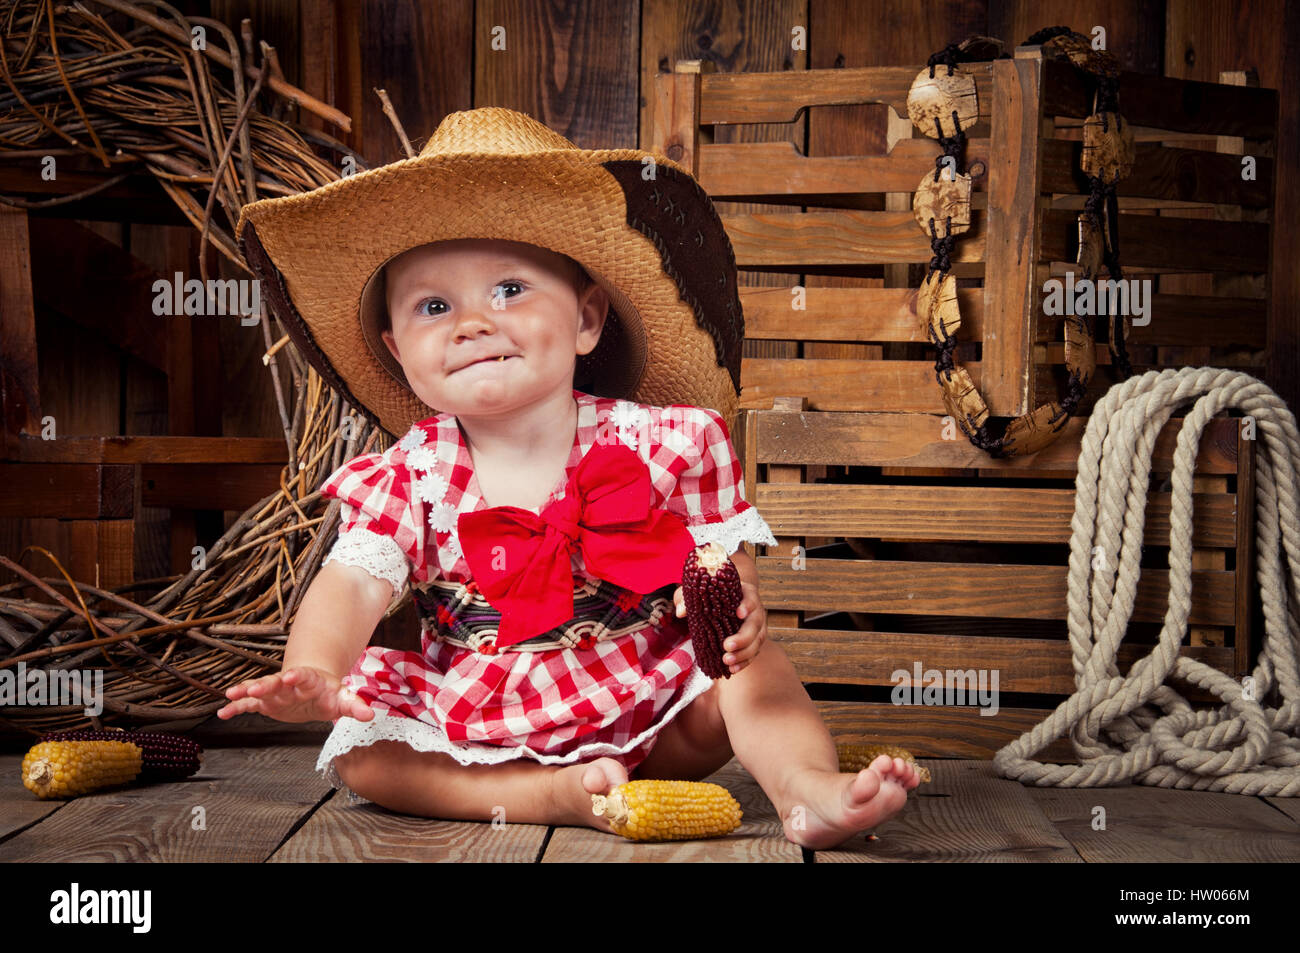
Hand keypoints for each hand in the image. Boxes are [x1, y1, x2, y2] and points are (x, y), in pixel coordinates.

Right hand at [216, 665, 373, 723]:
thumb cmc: (330, 694)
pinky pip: (248, 704)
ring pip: (259, 689)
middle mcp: (288, 684)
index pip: (303, 676)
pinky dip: (236, 707)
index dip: (297, 676)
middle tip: (255, 687)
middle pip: (276, 682)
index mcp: (309, 680)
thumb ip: (354, 705)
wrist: (315, 690)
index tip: (290, 676)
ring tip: (230, 693)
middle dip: (266, 684)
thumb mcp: (343, 699)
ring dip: (246, 690)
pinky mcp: (266, 703)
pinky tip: (223, 713)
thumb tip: (370, 714)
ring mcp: (275, 692)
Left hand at [674, 578, 766, 674]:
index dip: (747, 606)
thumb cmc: (713, 594)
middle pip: (755, 624)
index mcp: (746, 594)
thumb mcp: (699, 592)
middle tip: (727, 645)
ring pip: (756, 641)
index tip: (739, 613)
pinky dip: (743, 662)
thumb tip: (681, 611)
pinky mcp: (754, 642)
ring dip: (743, 653)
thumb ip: (688, 597)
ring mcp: (757, 628)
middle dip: (743, 637)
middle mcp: (756, 611)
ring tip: (727, 661)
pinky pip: (752, 654)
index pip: (750, 598)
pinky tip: (732, 669)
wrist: (726, 601)